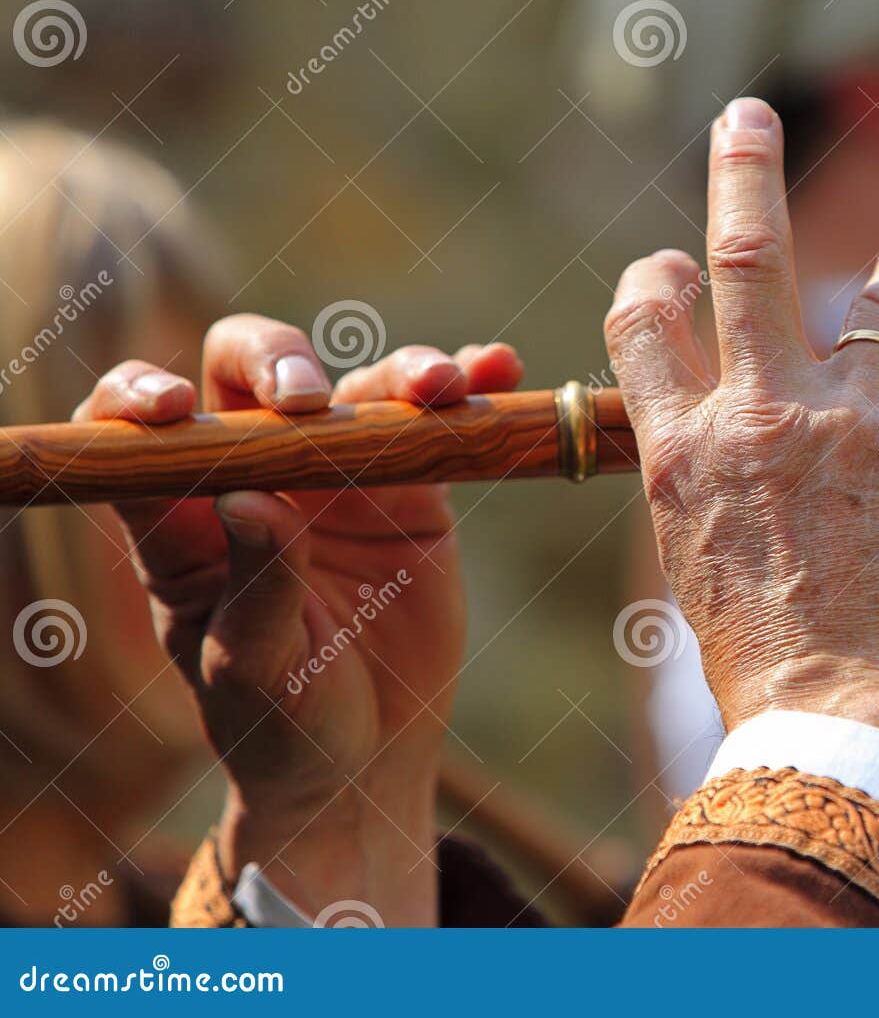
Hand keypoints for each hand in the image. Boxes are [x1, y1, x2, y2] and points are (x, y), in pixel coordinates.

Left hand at [73, 316, 521, 925]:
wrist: (365, 762)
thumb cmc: (278, 727)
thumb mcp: (253, 672)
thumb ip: (254, 588)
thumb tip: (244, 501)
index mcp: (181, 521)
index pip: (137, 432)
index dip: (140, 399)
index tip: (173, 410)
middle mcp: (253, 478)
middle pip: (244, 374)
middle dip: (276, 361)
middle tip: (311, 398)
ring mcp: (336, 475)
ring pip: (355, 385)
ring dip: (398, 370)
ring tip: (440, 386)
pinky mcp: (410, 488)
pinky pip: (433, 423)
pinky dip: (465, 385)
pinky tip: (495, 366)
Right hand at [605, 98, 878, 765]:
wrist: (834, 717)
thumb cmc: (760, 657)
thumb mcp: (694, 557)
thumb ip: (698, 476)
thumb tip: (706, 434)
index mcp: (684, 447)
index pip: (645, 321)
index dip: (654, 279)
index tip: (672, 266)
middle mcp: (763, 411)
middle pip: (744, 257)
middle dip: (742, 172)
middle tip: (746, 119)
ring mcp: (854, 420)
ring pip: (875, 297)